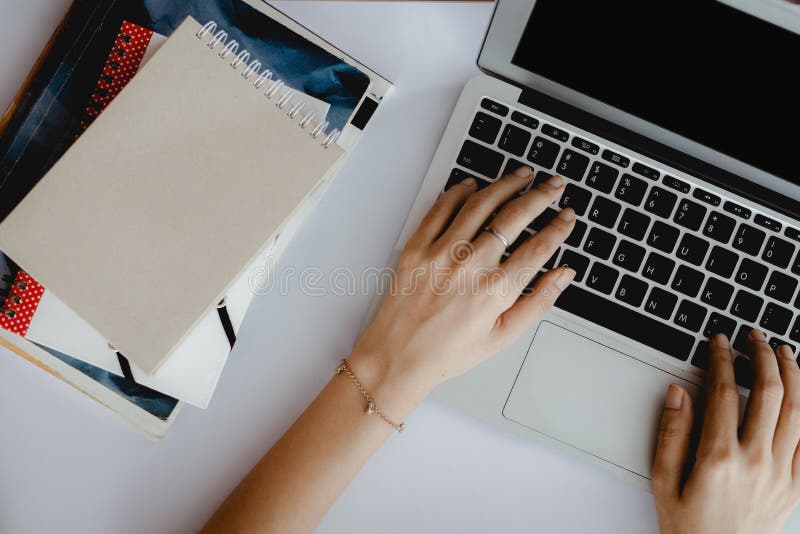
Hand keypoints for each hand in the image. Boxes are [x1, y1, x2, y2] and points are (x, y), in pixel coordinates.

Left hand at [349, 166, 575, 416]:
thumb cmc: (449, 351)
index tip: (568, 216)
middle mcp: (470, 265)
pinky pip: (441, 208)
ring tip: (522, 175)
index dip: (559, 227)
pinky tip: (474, 185)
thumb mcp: (503, 337)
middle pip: (515, 216)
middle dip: (540, 196)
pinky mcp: (417, 247)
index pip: (539, 247)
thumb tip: (563, 274)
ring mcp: (441, 253)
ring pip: (480, 203)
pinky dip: (460, 192)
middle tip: (553, 185)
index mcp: (495, 290)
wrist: (399, 356)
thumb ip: (538, 303)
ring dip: (506, 184)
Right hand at [653, 331, 799, 533]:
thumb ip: (670, 433)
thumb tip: (678, 393)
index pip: (726, 392)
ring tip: (786, 353)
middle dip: (764, 357)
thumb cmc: (689, 527)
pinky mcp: (795, 487)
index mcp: (718, 457)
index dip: (723, 360)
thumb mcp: (663, 482)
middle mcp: (756, 461)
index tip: (720, 342)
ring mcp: (782, 474)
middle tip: (756, 338)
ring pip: (799, 411)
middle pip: (770, 393)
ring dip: (794, 375)